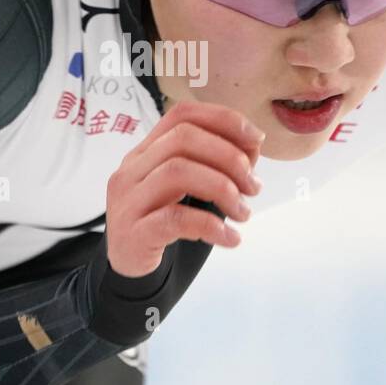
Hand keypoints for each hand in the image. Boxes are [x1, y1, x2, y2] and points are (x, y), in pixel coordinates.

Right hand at [105, 101, 264, 278]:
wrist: (129, 269)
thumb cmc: (165, 223)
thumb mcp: (189, 189)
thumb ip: (218, 164)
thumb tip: (252, 145)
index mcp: (146, 151)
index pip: (181, 115)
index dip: (223, 119)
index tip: (256, 138)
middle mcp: (132, 169)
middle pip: (183, 139)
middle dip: (229, 157)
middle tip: (253, 187)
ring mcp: (129, 200)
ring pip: (178, 172)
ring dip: (223, 189)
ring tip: (243, 213)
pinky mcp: (133, 232)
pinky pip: (175, 219)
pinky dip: (211, 226)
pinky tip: (230, 238)